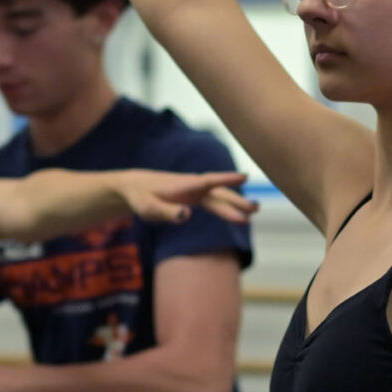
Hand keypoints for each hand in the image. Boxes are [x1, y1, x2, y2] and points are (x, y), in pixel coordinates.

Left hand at [119, 169, 256, 225]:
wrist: (135, 186)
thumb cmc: (141, 197)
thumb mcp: (149, 208)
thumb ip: (168, 212)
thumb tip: (188, 215)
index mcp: (184, 186)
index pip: (209, 181)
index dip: (226, 179)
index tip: (244, 176)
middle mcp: (194, 186)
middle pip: (219, 192)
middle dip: (237, 200)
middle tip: (255, 208)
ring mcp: (196, 190)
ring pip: (220, 196)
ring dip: (236, 203)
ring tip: (255, 211)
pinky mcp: (195, 196)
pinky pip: (215, 200)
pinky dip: (227, 205)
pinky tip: (238, 213)